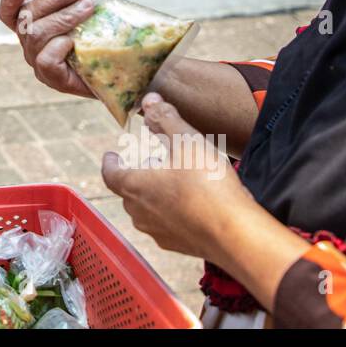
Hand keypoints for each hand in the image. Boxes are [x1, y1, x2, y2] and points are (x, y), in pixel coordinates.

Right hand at [0, 0, 95, 96]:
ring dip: (64, 17)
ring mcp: (37, 62)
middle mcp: (28, 42)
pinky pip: (46, 59)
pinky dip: (59, 46)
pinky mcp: (51, 78)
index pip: (8, 11)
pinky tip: (74, 41)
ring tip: (88, 7)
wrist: (114, 67)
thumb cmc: (95, 34)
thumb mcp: (81, 10)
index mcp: (30, 24)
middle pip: (26, 17)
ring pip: (36, 34)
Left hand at [100, 94, 260, 261]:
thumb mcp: (187, 142)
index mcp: (135, 186)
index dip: (109, 163)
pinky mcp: (178, 246)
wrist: (235, 234)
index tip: (111, 155)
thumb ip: (166, 119)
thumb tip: (150, 101)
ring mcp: (158, 233)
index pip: (110, 174)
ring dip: (152, 195)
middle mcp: (140, 213)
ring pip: (146, 210)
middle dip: (135, 175)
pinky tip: (189, 205)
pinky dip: (170, 212)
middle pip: (128, 192)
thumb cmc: (208, 186)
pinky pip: (166, 226)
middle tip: (148, 164)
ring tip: (169, 182)